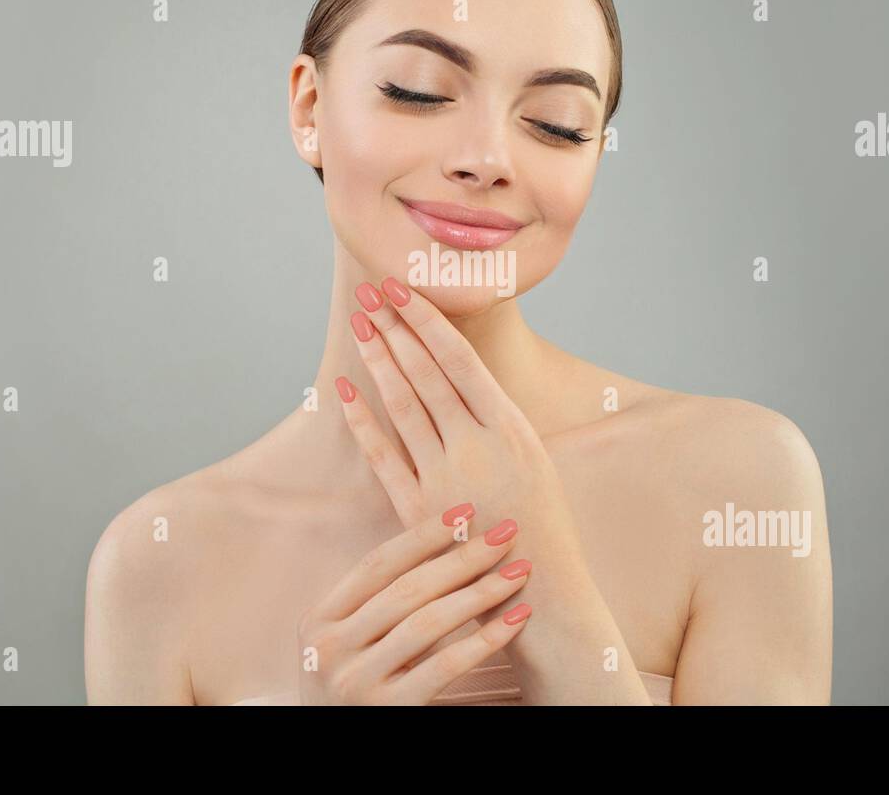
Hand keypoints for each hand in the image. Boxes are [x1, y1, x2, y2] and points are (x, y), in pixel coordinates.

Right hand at [296, 503, 531, 704]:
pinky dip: (484, 639)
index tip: (466, 511)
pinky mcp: (386, 711)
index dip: (423, 535)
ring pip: (428, 623)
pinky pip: (444, 665)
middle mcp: (329, 650)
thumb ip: (374, 606)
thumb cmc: (356, 692)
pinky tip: (514, 620)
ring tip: (518, 572)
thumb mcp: (346, 644)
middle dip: (463, 557)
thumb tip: (442, 546)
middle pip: (407, 589)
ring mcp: (355, 682)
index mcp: (317, 622)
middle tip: (507, 533)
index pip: (377, 565)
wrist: (336, 753)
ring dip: (480, 592)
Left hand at [336, 277, 583, 565]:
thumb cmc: (545, 530)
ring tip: (360, 325)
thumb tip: (463, 380)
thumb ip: (498, 423)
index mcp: (513, 429)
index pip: (459, 358)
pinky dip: (362, 422)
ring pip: (402, 406)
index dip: (426, 320)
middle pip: (426, 373)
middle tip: (369, 291)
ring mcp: (445, 480)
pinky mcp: (420, 513)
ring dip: (379, 361)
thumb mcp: (537, 462)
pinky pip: (383, 458)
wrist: (545, 600)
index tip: (402, 288)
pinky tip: (343, 392)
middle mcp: (478, 448)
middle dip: (396, 328)